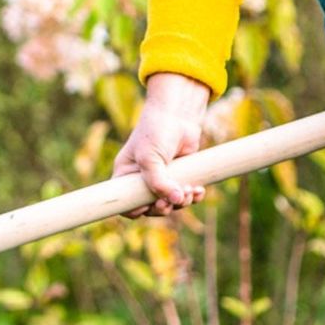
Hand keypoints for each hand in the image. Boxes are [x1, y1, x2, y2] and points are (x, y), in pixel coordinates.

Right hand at [113, 72, 208, 217]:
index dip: (136, 210)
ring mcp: (162, 179)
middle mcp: (142, 180)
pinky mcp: (180, 177)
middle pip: (150, 208)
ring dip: (181, 202)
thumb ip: (158, 182)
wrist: (179, 114)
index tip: (148, 205)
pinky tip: (198, 190)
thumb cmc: (156, 131)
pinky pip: (184, 196)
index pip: (125, 203)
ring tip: (189, 190)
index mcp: (126, 176)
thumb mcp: (150, 157)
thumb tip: (175, 201)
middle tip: (172, 201)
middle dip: (163, 208)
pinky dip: (192, 196)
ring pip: (170, 204)